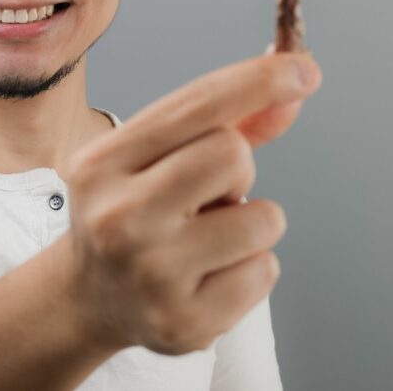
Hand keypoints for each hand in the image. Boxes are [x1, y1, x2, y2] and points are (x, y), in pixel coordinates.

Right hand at [60, 51, 321, 354]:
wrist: (88, 300)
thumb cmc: (134, 209)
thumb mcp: (157, 155)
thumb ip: (228, 117)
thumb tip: (297, 78)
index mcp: (103, 163)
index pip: (196, 106)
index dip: (258, 81)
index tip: (304, 69)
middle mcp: (119, 217)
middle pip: (232, 155)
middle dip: (237, 171)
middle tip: (207, 194)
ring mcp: (151, 275)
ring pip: (262, 218)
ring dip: (252, 222)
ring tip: (209, 237)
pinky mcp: (184, 322)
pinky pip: (265, 270)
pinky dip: (252, 268)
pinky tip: (210, 274)